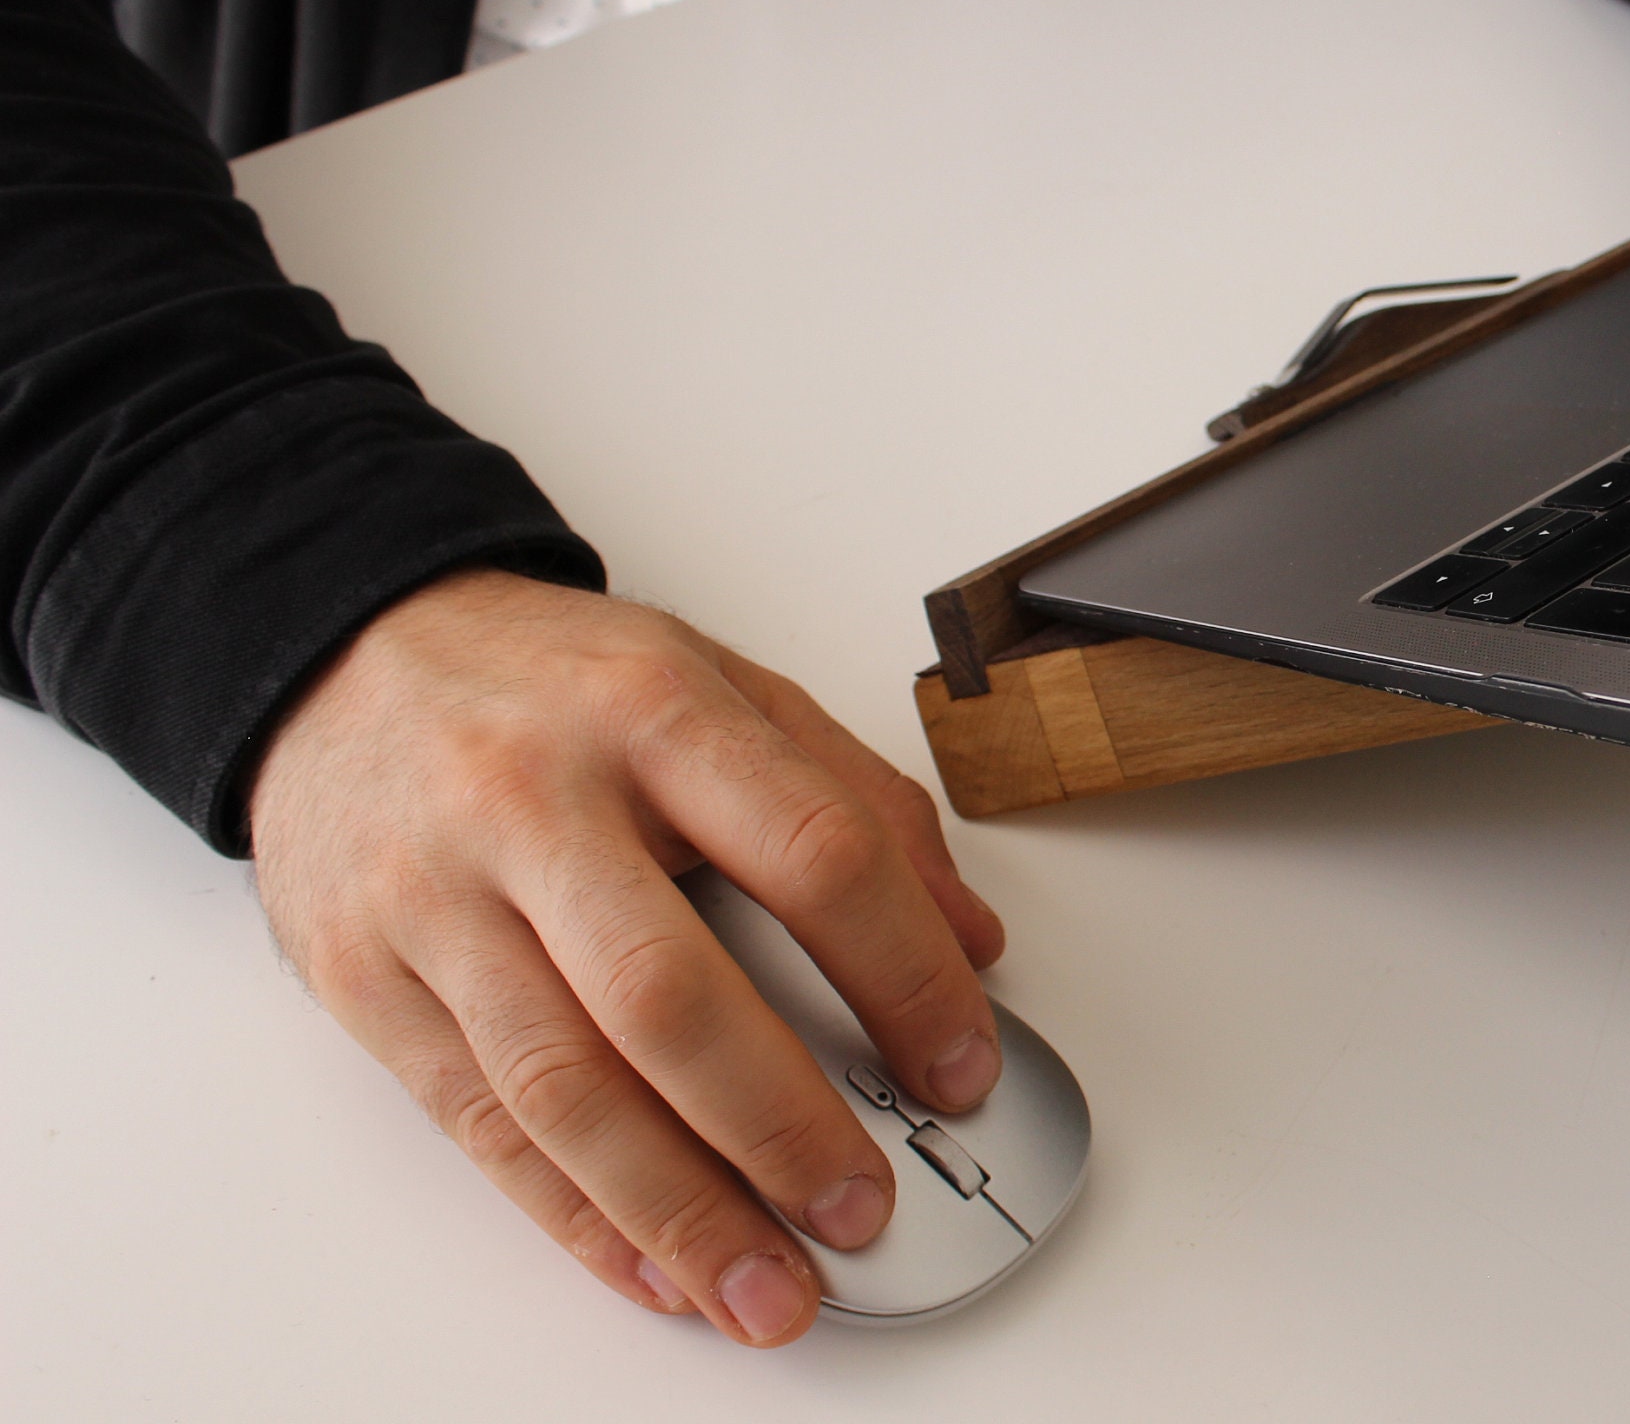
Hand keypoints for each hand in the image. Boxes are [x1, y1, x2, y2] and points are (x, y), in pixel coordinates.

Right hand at [248, 568, 1005, 1345]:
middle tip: (859, 1206)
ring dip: (677, 1210)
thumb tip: (972, 938)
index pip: (815, 855)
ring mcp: (435, 895)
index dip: (906, 975)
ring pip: (562, 1087)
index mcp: (655, 712)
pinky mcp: (364, 976)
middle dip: (779, 1125)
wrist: (347, 654)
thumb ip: (858, 800)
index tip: (959, 1065)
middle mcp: (534, 801)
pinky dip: (575, 1214)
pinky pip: (478, 1124)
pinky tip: (650, 1264)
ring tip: (764, 1286)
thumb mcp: (725, 686)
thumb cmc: (552, 684)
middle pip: (669, 994)